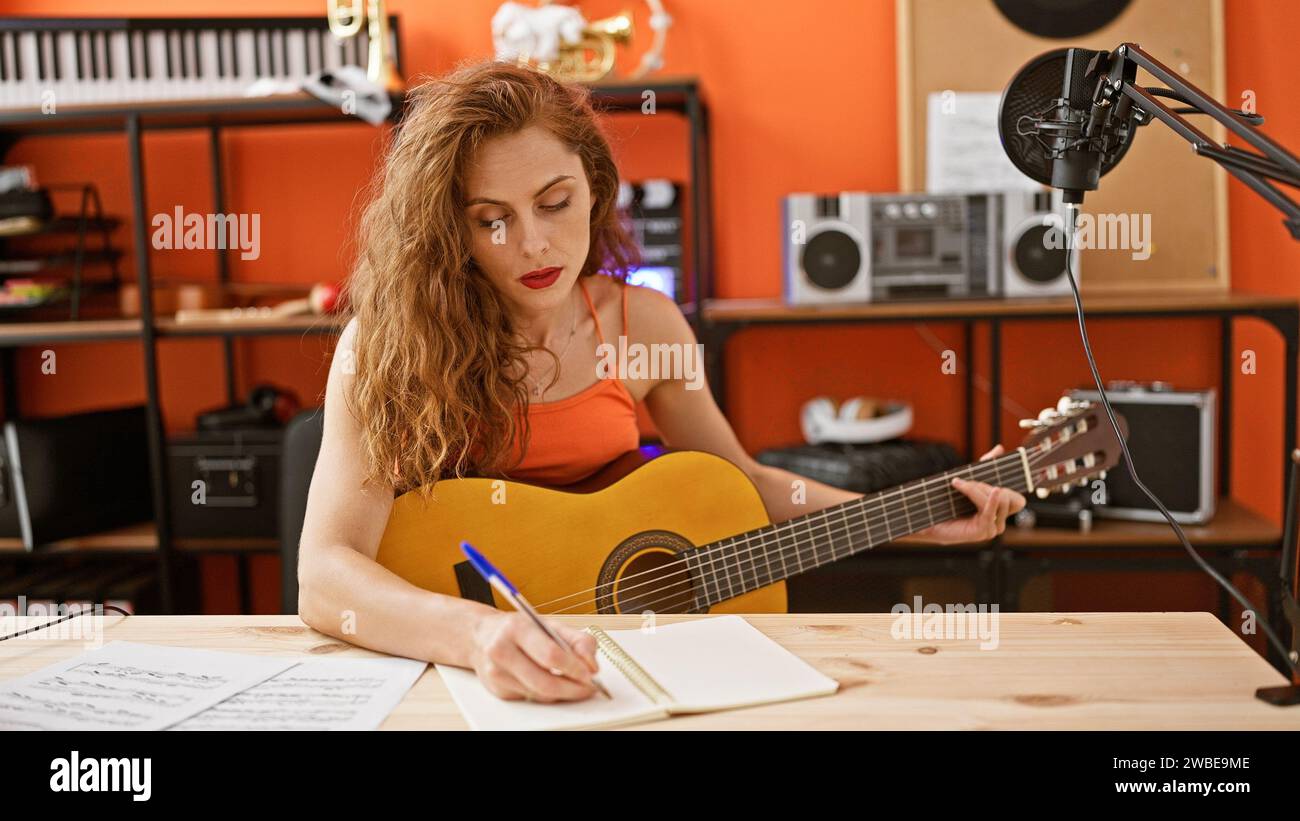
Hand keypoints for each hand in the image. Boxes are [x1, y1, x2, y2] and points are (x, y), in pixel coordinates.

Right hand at [468, 611, 600, 701]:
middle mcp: (502, 650)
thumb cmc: (519, 629)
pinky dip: (546, 694)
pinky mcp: (497, 690)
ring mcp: (496, 673)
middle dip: (572, 689)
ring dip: (562, 694)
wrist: (481, 636)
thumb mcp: (550, 624)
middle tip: (588, 688)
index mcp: (517, 628)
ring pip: (539, 694)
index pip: (550, 655)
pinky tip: (551, 683)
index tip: (590, 674)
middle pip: (544, 682)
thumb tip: (592, 665)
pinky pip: (531, 698)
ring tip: (574, 685)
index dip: (574, 668)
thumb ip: (578, 640)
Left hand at [913, 445, 1026, 544]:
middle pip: (1009, 498)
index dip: (1010, 485)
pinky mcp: (983, 531)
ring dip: (978, 488)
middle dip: (989, 485)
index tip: (993, 472)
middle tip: (968, 482)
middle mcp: (1000, 522)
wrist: (931, 521)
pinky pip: (990, 512)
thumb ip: (987, 465)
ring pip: (999, 501)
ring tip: (958, 484)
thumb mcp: (972, 481)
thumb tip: (1000, 448)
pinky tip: (988, 489)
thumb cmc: (950, 502)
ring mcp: (993, 528)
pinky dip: (988, 499)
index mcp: (1000, 512)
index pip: (1017, 500)